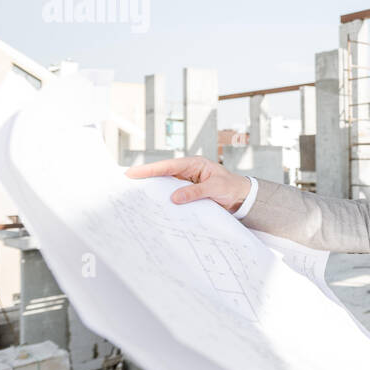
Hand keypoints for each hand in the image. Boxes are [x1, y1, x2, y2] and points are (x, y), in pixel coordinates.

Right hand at [124, 156, 251, 213]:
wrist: (243, 198)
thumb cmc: (232, 188)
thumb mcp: (215, 189)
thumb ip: (195, 192)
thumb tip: (174, 198)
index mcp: (194, 164)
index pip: (168, 166)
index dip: (150, 170)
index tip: (133, 173)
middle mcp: (188, 172)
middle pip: (163, 174)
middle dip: (146, 178)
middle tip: (125, 183)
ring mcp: (187, 183)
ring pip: (166, 185)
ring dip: (153, 190)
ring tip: (134, 195)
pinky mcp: (188, 194)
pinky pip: (173, 196)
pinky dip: (164, 200)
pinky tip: (153, 205)